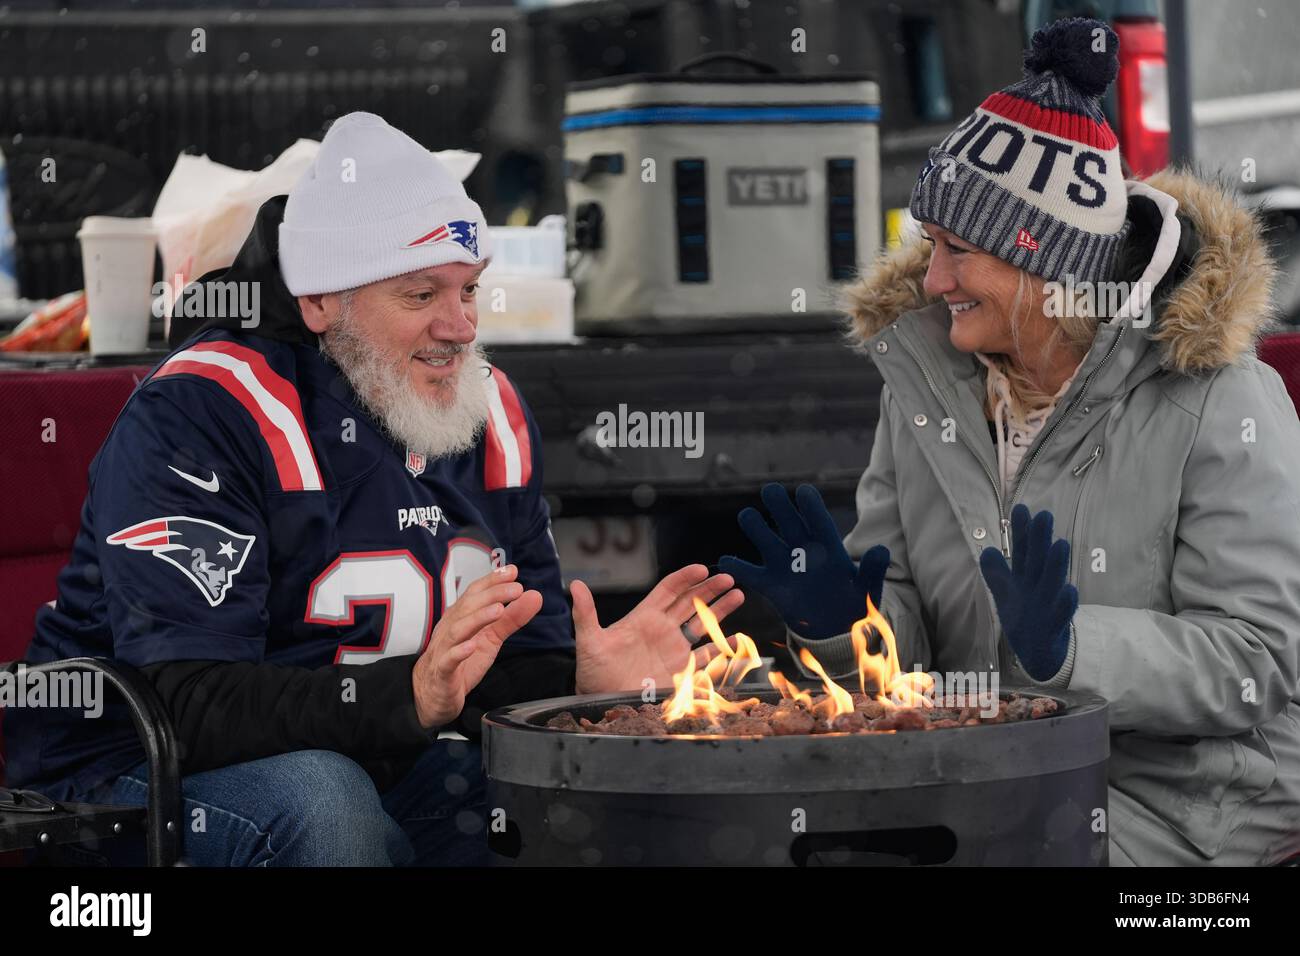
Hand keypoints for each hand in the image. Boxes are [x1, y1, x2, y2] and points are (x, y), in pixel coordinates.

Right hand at [411, 564, 542, 728]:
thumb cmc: (462, 660)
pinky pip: (449, 660)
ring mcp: (444, 649)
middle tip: (516, 589)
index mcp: (462, 616)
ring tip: (499, 610)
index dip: (492, 580)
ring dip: (478, 618)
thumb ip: (512, 617)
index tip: (513, 571)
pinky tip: (472, 647)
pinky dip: (459, 652)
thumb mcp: (492, 637)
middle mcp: (451, 628)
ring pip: (458, 630)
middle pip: (469, 606)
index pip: (475, 593)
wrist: (434, 692)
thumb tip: (535, 595)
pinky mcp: (442, 671)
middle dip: (493, 594)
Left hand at [571, 564, 743, 693]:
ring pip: (701, 624)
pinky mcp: (680, 671)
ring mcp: (673, 650)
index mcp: (644, 618)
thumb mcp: (588, 641)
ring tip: (738, 595)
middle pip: (690, 602)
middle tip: (728, 578)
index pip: (669, 590)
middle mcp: (662, 630)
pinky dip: (721, 647)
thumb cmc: (593, 673)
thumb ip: (585, 613)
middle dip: (709, 589)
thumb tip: (574, 585)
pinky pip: (705, 656)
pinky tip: (734, 638)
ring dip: (719, 610)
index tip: (701, 569)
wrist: (602, 704)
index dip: (685, 578)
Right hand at [718, 483, 889, 639]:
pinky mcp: (771, 585)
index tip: (804, 492)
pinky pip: (751, 573)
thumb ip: (872, 570)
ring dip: (756, 528)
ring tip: (748, 517)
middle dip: (780, 506)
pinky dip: (738, 567)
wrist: (837, 631)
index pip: (818, 521)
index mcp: (828, 546)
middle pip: (788, 522)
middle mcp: (803, 550)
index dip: (811, 506)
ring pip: (766, 540)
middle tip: (771, 491)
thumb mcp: (868, 590)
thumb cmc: (854, 605)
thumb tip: (881, 550)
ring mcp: (785, 565)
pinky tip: (727, 561)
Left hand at [979, 504, 1077, 680]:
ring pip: (1053, 582)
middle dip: (1040, 540)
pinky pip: (1062, 614)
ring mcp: (1048, 605)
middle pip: (1038, 560)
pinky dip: (1066, 604)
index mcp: (1025, 579)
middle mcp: (1038, 587)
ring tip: (1060, 544)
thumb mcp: (1007, 595)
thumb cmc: (1026, 618)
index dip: (1021, 532)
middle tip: (1044, 515)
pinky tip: (1070, 591)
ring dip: (1056, 565)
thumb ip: (997, 574)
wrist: (1039, 653)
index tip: (1021, 508)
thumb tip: (986, 550)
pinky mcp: (1055, 626)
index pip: (1022, 551)